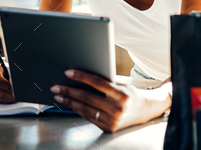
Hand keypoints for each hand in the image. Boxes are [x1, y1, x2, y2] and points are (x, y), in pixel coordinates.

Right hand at [0, 63, 15, 103]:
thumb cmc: (6, 72)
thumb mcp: (9, 71)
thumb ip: (12, 78)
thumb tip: (13, 86)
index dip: (9, 88)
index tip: (16, 92)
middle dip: (10, 97)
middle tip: (16, 97)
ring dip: (7, 99)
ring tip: (11, 95)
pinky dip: (2, 101)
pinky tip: (4, 95)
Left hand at [51, 70, 169, 132]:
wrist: (144, 110)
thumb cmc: (129, 94)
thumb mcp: (121, 85)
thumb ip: (104, 82)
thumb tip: (80, 77)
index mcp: (122, 94)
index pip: (97, 82)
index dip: (81, 76)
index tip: (68, 73)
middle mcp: (117, 108)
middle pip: (87, 97)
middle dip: (69, 91)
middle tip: (56, 87)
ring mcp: (113, 120)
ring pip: (85, 109)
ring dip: (69, 102)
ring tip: (59, 96)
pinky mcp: (108, 128)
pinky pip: (89, 117)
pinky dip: (77, 110)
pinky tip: (70, 104)